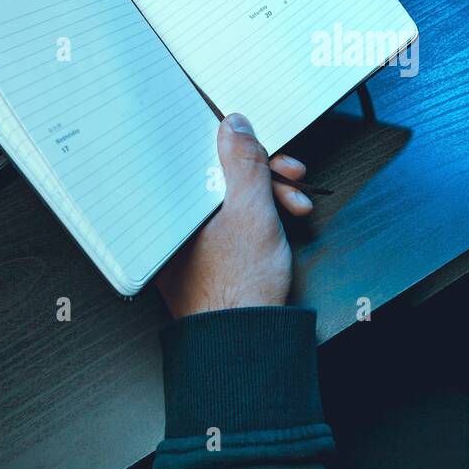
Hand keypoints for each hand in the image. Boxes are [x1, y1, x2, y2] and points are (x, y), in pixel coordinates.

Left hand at [155, 113, 313, 317]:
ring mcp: (191, 240)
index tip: (265, 148)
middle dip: (265, 175)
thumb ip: (244, 165)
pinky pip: (231, 221)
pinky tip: (283, 222)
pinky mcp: (207, 254)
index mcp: (172, 209)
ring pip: (231, 198)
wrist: (245, 341)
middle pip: (220, 176)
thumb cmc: (239, 289)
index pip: (200, 157)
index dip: (239, 148)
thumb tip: (234, 126)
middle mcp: (174, 223)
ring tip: (296, 208)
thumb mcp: (252, 212)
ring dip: (270, 196)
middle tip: (291, 177)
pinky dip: (260, 218)